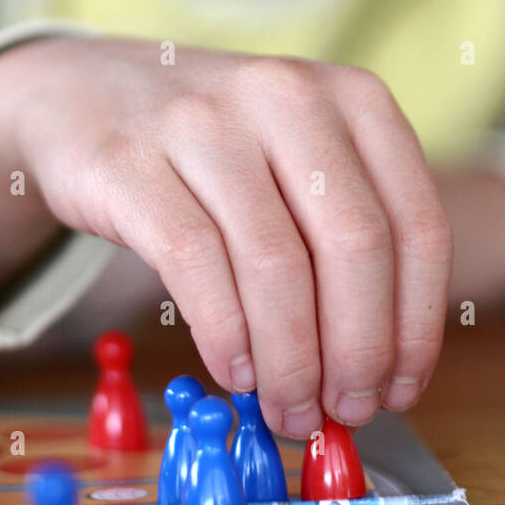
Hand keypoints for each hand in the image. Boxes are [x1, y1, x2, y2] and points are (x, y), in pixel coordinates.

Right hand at [0, 36, 452, 434]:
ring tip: (289, 407)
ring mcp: (206, 121)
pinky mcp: (132, 160)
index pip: (416, 224)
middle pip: (354, 245)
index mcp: (354, 97)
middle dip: (358, 350)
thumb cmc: (218, 147)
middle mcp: (288, 95)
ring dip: (291, 361)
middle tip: (345, 411)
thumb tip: (382, 372)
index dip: (415, 324)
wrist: (88, 93)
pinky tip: (234, 372)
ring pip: (276, 263)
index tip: (401, 388)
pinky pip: (195, 265)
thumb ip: (346, 241)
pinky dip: (226, 335)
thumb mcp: (302, 161)